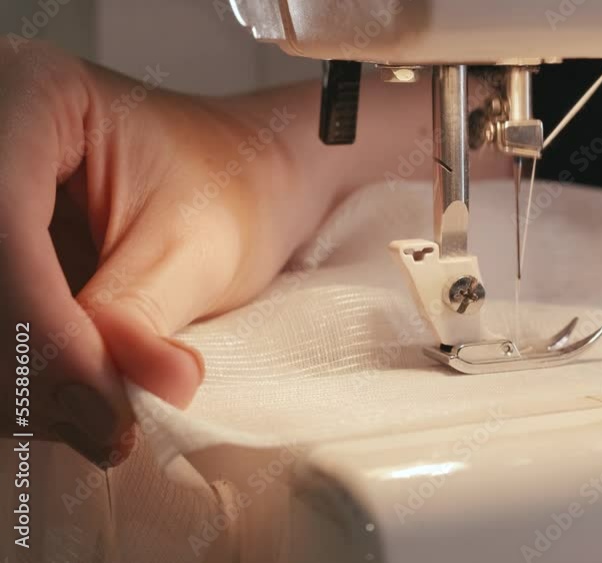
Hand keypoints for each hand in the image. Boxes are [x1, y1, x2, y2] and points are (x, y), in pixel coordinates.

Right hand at [0, 42, 329, 464]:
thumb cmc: (235, 190)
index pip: (2, 221)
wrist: (251, 181)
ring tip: (101, 418)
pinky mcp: (0, 249)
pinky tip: (75, 397)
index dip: (38, 324)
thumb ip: (136, 325)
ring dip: (20, 384)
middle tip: (103, 428)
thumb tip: (105, 414)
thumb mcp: (194, 252)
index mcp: (32, 95)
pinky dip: (20, 378)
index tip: (100, 402)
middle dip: (26, 365)